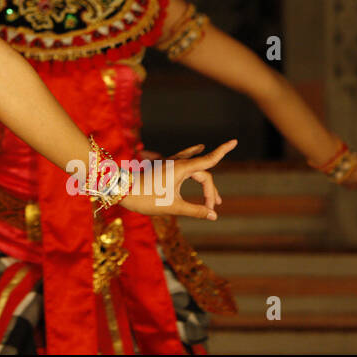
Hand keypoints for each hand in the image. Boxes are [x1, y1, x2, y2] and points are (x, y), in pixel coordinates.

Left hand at [120, 139, 236, 220]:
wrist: (122, 190)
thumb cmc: (146, 198)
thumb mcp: (173, 207)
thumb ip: (195, 210)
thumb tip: (213, 215)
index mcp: (181, 168)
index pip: (208, 159)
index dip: (222, 151)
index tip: (234, 141)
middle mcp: (177, 162)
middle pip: (202, 173)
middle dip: (210, 190)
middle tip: (213, 207)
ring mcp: (169, 163)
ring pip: (193, 169)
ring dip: (203, 182)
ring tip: (213, 196)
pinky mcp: (163, 166)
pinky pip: (184, 161)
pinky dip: (193, 163)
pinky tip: (196, 149)